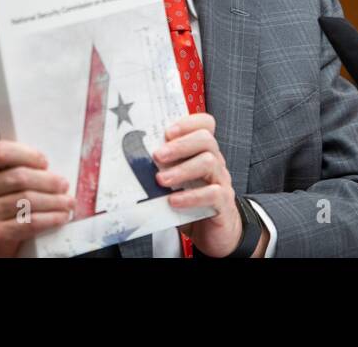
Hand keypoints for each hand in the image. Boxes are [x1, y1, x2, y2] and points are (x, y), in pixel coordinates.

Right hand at [0, 141, 73, 256]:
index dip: (28, 154)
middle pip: (20, 177)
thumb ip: (9, 168)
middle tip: (63, 184)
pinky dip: (50, 218)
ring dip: (55, 200)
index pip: (2, 152)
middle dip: (48, 180)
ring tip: (68, 201)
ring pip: (28, 200)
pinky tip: (60, 216)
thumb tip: (47, 166)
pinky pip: (30, 222)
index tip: (45, 162)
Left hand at [155, 112, 261, 256]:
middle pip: (206, 139)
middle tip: (158, 156)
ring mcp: (221, 181)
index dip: (188, 123)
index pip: (205, 125)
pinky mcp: (223, 203)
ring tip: (162, 180)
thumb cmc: (193, 205)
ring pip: (209, 162)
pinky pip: (212, 193)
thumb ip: (165, 171)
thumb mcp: (178, 184)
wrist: (216, 234)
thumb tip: (135, 163)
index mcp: (204, 152)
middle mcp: (215, 163)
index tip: (167, 132)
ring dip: (182, 169)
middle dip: (180, 145)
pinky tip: (174, 201)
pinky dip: (191, 196)